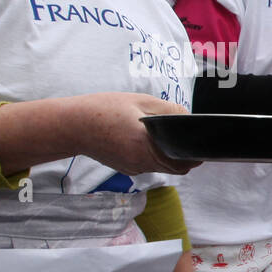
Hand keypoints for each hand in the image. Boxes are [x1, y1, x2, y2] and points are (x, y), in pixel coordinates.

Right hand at [70, 93, 201, 175]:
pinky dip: (154, 156)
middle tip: (187, 139)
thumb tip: (189, 118)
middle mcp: (142, 163)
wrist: (70, 125)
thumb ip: (169, 111)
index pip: (184, 161)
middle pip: (176, 168)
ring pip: (162, 167)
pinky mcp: (126, 169)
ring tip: (166, 137)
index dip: (195, 154)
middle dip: (185, 156)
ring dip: (169, 156)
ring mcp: (133, 168)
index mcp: (147, 147)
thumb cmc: (103, 110)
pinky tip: (147, 141)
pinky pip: (148, 165)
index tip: (201, 143)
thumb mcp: (141, 102)